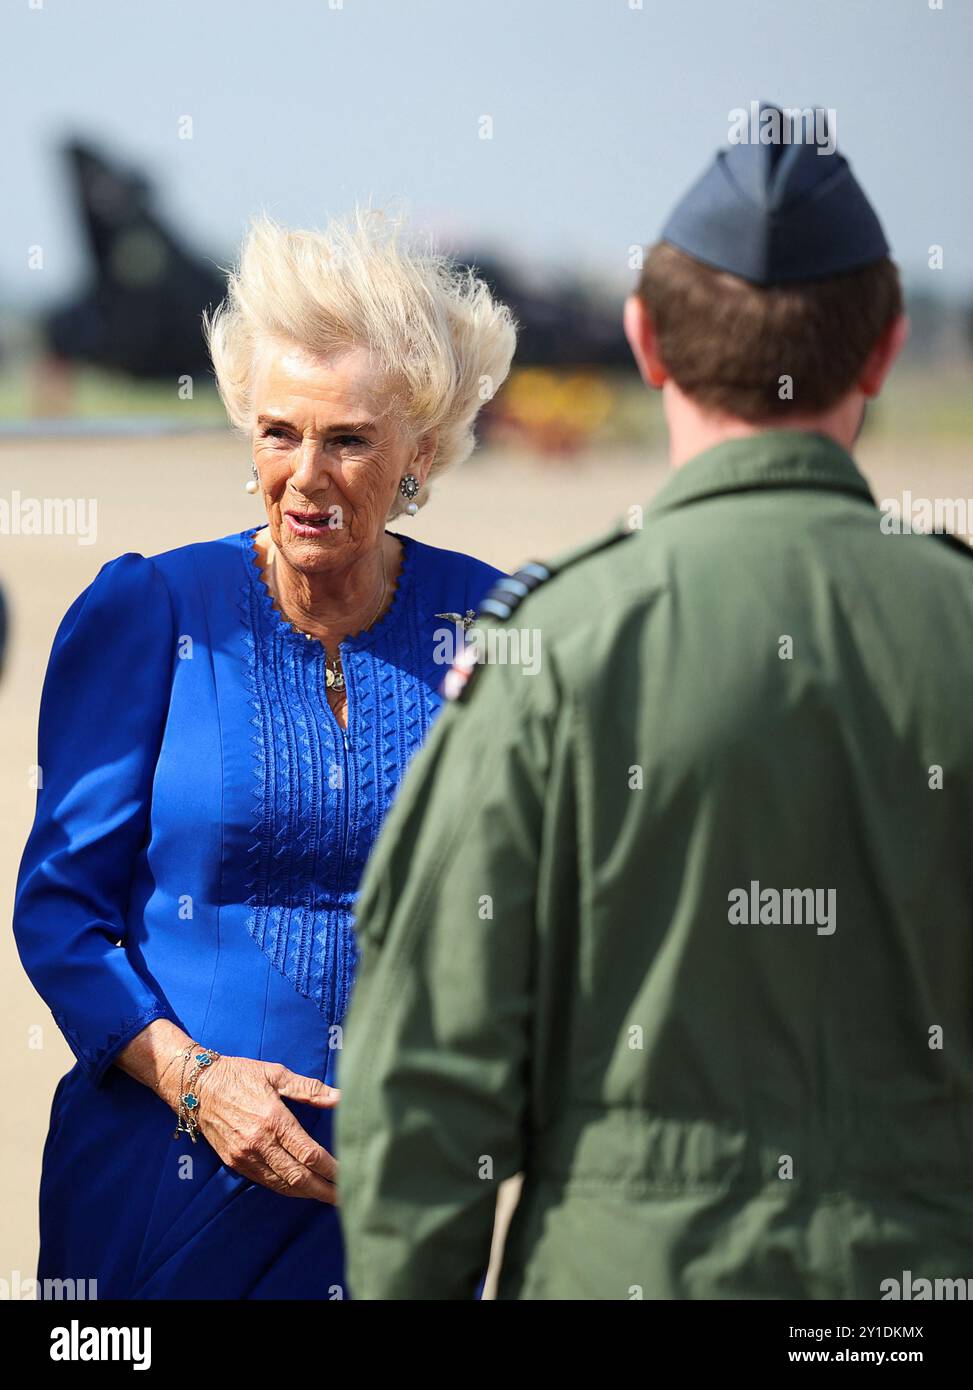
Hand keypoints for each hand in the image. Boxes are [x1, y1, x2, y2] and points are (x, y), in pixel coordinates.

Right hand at [175, 1055, 340, 1202]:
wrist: (196, 1086)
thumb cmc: (239, 1074)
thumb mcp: (276, 1074)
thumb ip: (310, 1089)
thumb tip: (341, 1097)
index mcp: (274, 1120)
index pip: (310, 1154)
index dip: (332, 1168)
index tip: (350, 1173)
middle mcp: (259, 1143)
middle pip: (299, 1177)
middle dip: (325, 1189)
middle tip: (346, 1196)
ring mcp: (245, 1156)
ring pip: (282, 1185)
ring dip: (307, 1193)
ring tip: (328, 1195)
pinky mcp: (235, 1163)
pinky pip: (266, 1182)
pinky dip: (286, 1188)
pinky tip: (301, 1188)